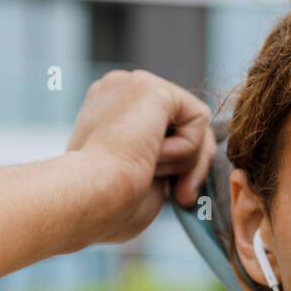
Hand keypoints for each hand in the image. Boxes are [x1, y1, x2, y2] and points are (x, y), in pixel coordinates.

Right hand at [65, 69, 214, 244]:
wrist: (92, 195)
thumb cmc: (107, 206)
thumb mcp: (137, 182)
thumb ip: (159, 167)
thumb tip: (190, 170)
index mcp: (105, 111)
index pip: (162, 130)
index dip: (177, 166)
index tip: (172, 197)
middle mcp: (118, 90)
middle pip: (182, 124)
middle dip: (191, 165)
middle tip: (182, 199)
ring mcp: (134, 84)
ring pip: (194, 124)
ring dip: (186, 162)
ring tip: (153, 174)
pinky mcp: (154, 88)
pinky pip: (199, 118)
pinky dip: (189, 149)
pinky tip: (155, 155)